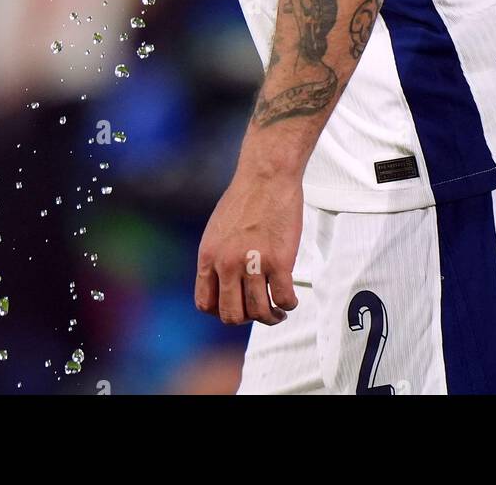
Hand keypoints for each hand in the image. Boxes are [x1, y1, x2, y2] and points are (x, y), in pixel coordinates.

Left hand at [194, 171, 302, 325]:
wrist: (266, 176)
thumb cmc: (245, 197)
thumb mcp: (217, 229)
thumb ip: (218, 257)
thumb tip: (223, 282)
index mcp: (208, 256)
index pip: (206, 304)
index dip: (221, 312)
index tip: (236, 307)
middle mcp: (227, 264)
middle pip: (231, 316)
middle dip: (246, 319)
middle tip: (258, 310)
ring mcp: (253, 264)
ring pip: (259, 312)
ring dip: (271, 317)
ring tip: (278, 310)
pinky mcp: (279, 261)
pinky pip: (283, 299)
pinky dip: (288, 305)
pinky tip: (290, 299)